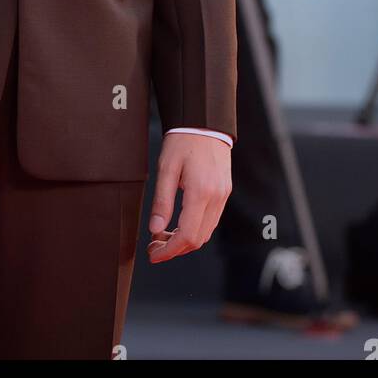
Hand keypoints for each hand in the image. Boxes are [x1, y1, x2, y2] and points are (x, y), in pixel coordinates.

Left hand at [146, 131, 231, 263]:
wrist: (205, 122)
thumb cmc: (183, 141)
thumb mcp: (166, 168)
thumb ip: (162, 201)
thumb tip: (155, 228)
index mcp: (201, 192)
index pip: (187, 236)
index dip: (169, 250)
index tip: (153, 254)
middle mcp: (216, 198)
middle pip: (198, 239)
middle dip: (175, 249)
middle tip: (154, 246)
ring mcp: (223, 196)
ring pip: (206, 232)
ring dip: (184, 240)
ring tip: (162, 235)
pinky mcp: (224, 192)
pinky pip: (211, 220)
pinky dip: (194, 229)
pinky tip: (178, 224)